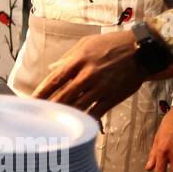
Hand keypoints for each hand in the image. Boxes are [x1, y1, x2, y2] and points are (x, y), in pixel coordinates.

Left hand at [33, 30, 150, 118]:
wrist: (142, 50)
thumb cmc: (112, 44)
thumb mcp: (86, 44)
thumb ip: (67, 57)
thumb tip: (51, 69)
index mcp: (78, 60)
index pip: (54, 79)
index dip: (41, 92)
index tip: (31, 102)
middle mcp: (87, 75)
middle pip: (63, 96)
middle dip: (49, 108)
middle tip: (37, 117)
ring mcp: (100, 88)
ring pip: (77, 106)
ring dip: (65, 116)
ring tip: (53, 124)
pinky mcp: (112, 97)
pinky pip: (96, 113)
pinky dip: (85, 120)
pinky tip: (77, 126)